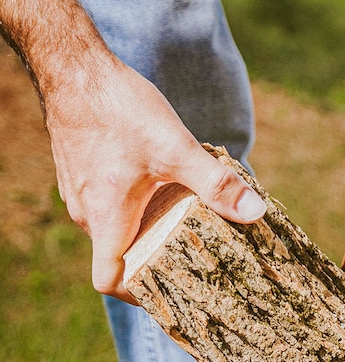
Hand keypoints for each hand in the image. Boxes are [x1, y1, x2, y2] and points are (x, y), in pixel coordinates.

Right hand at [45, 54, 265, 302]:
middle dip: (154, 264)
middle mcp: (88, 214)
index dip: (137, 296)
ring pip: (114, 230)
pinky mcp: (82, 174)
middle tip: (193, 263)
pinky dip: (134, 208)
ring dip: (145, 233)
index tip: (169, 293)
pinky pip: (109, 206)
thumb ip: (215, 183)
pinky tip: (162, 190)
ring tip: (184, 227)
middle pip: (118, 258)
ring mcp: (80, 194)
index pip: (109, 281)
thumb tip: (254, 213)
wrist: (73, 66)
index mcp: (106, 220)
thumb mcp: (175, 147)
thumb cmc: (117, 108)